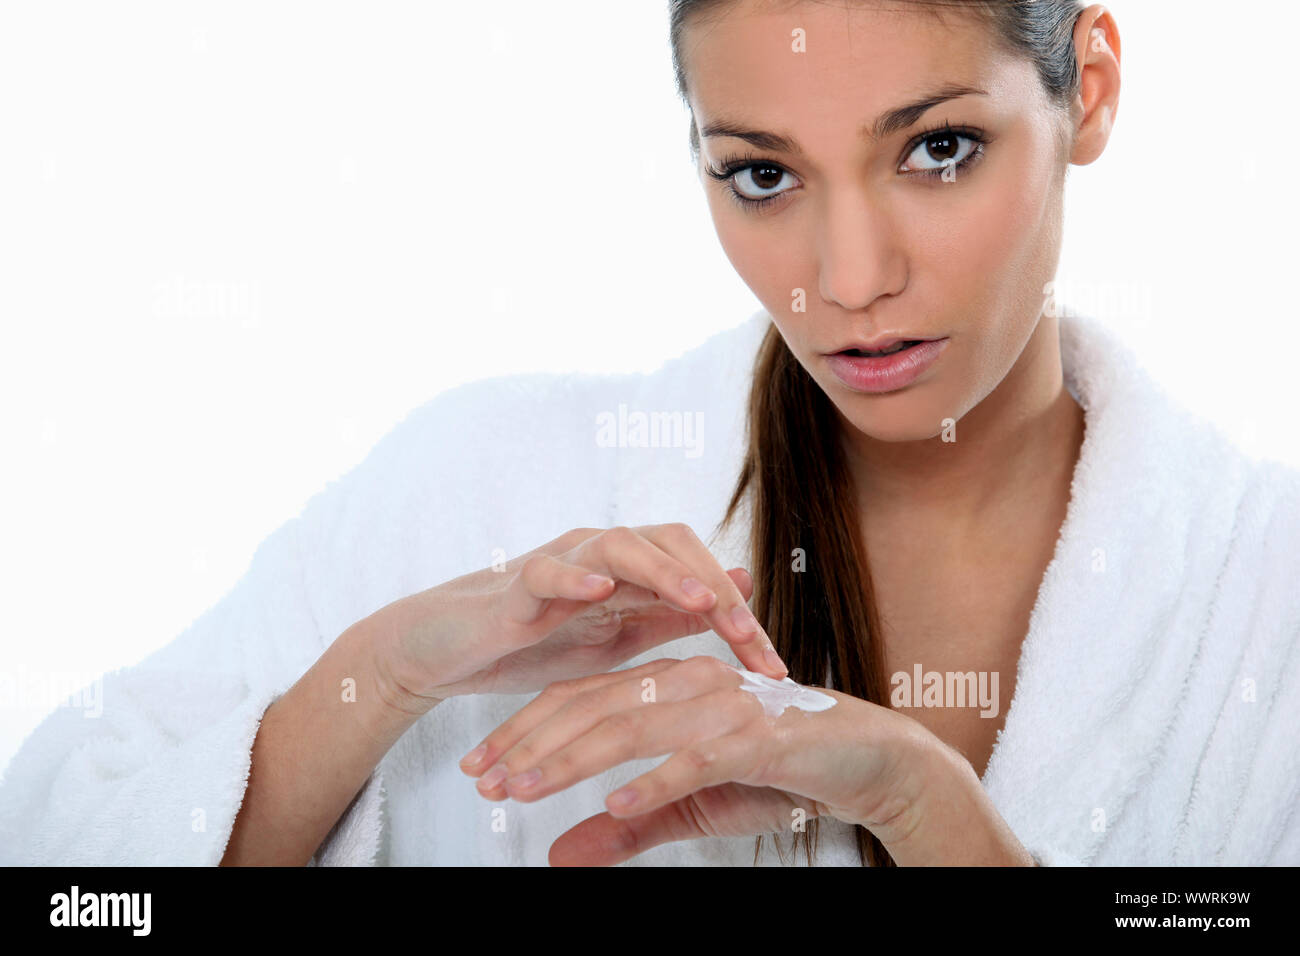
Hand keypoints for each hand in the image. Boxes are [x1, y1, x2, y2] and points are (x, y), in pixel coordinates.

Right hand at [372, 525, 787, 710]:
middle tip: (751, 638)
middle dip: (718, 591)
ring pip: (622, 546)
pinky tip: (603, 592)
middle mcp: (604, 555)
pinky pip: (547, 570)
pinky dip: (576, 577)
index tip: (776, 669)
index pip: (701, 575)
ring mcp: (562, 564)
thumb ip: (672, 615)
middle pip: (674, 547)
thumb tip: (737, 592)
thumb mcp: (617, 637)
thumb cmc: (534, 641)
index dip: (742, 615)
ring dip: (666, 571)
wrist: (452, 649)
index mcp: (633, 572)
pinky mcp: (515, 585)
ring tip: (701, 602)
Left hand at [460, 656, 1033, 865]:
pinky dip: (657, 780)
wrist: (869, 762)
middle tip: (484, 778)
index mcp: (670, 688)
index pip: (583, 701)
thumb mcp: (691, 808)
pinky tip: (618, 805)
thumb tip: (558, 857)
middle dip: (532, 743)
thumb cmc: (778, 775)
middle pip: (594, 707)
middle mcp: (690, 684)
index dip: (527, 731)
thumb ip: (627, 829)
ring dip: (573, 758)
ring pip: (633, 725)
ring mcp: (723, 705)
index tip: (482, 767)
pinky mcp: (759, 735)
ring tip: (527, 788)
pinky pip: (699, 758)